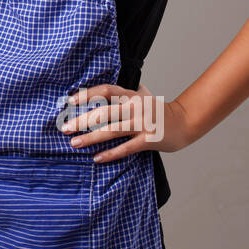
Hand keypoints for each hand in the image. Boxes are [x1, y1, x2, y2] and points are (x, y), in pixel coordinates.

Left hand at [57, 82, 196, 162]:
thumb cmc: (156, 109)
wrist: (184, 122)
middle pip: (104, 112)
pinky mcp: (149, 139)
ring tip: (75, 143)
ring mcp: (142, 123)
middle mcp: (135, 107)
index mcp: (131, 94)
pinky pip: (126, 148)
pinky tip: (96, 158)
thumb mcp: (140, 94)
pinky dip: (111, 153)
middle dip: (82, 120)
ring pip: (112, 130)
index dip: (86, 94)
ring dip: (91, 137)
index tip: (68, 101)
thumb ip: (122, 92)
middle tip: (65, 128)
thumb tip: (97, 90)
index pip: (105, 90)